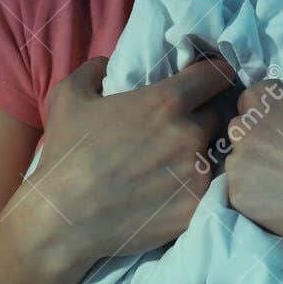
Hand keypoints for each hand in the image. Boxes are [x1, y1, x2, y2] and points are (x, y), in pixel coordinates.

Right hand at [20, 55, 236, 275]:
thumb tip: (107, 65)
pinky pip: (210, 190)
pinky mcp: (196, 207)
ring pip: (215, 155)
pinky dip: (197, 186)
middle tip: (182, 127)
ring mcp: (197, 174)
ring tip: (175, 164)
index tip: (209, 79)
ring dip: (201, 154)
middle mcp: (191, 134)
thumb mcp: (68, 96)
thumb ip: (94, 70)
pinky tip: (175, 191)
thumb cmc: (66, 154)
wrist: (64, 219)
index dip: (215, 72)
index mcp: (167, 102)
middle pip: (218, 115)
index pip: (217, 74)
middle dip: (205, 116)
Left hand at [224, 66, 282, 269]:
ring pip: (241, 162)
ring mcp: (238, 162)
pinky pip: (242, 193)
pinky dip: (259, 198)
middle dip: (262, 139)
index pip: (256, 100)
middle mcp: (243, 124)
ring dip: (259, 169)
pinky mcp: (238, 197)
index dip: (276, 116)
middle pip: (244, 129)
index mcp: (265, 93)